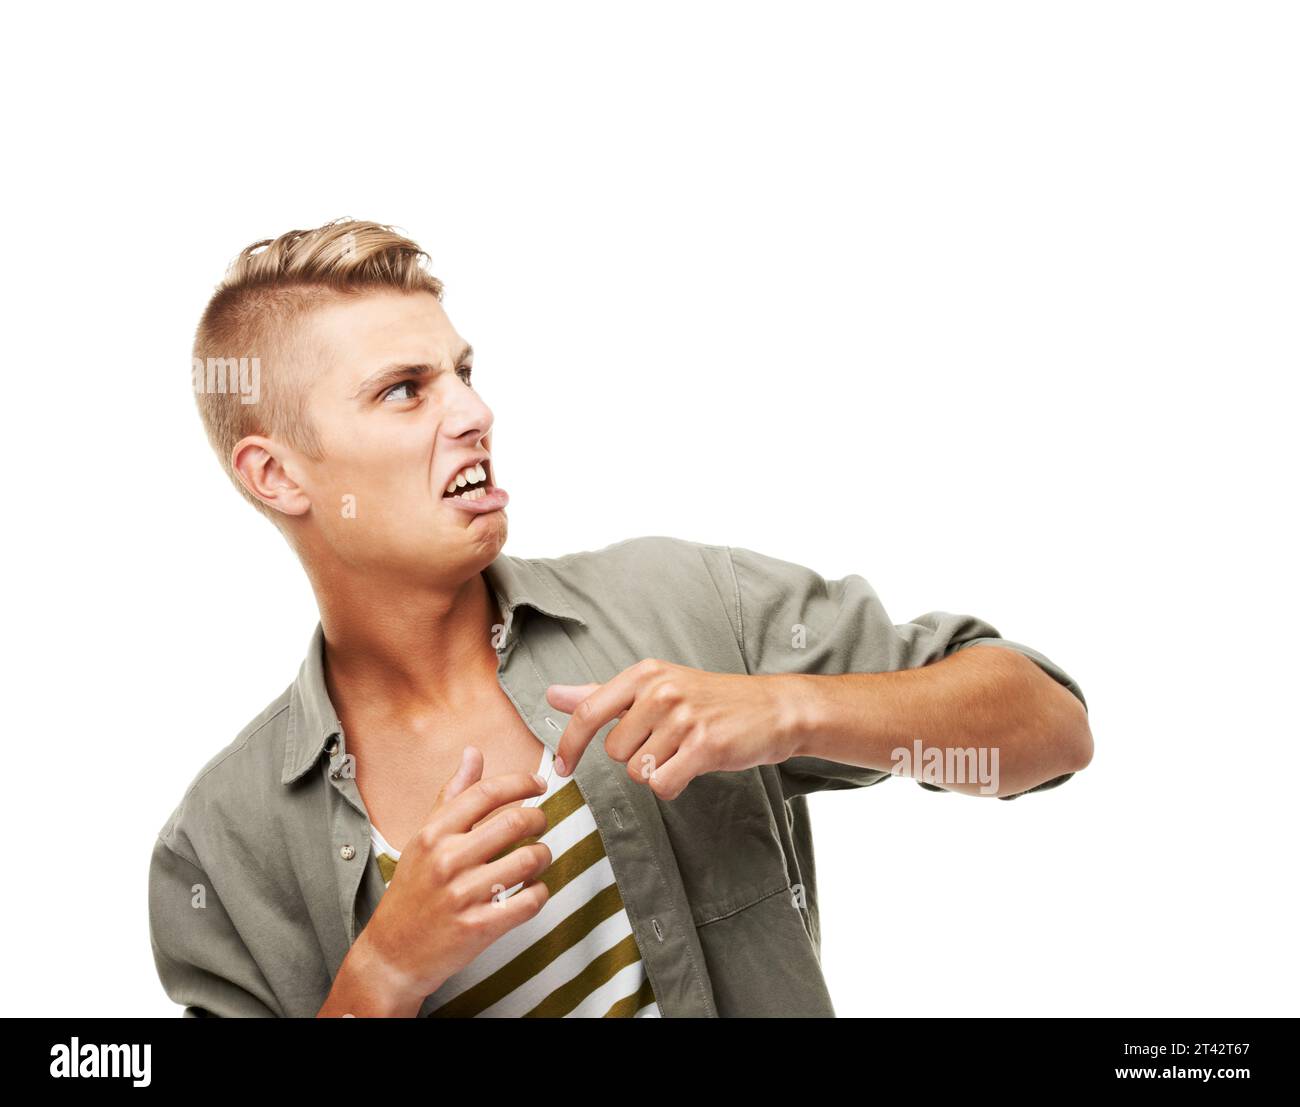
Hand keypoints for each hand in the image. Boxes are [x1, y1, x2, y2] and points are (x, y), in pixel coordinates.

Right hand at [352, 747, 551, 1011]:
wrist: (393, 954)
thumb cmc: (412, 891)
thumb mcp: (424, 839)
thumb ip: (453, 796)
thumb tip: (473, 753)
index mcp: (433, 833)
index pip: (487, 793)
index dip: (521, 782)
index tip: (539, 784)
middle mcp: (447, 860)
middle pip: (516, 822)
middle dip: (539, 819)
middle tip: (540, 824)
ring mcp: (463, 895)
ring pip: (530, 859)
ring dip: (543, 856)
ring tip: (537, 858)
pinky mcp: (479, 927)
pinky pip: (530, 900)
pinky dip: (540, 892)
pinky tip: (531, 889)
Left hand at [546, 659, 800, 799]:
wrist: (774, 709)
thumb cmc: (709, 700)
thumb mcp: (655, 686)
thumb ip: (601, 694)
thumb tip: (552, 695)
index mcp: (644, 673)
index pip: (588, 712)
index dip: (569, 744)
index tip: (561, 768)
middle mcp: (661, 690)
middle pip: (614, 751)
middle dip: (635, 756)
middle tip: (667, 741)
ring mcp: (683, 717)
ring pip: (638, 770)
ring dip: (657, 770)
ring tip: (684, 750)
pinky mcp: (705, 745)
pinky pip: (663, 784)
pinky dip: (674, 785)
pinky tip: (692, 767)